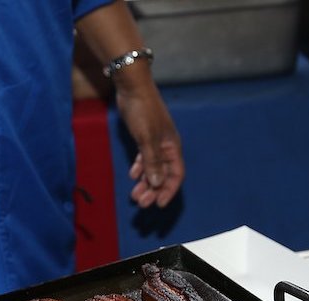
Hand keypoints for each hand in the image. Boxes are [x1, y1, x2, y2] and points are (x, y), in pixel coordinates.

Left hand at [116, 82, 183, 207]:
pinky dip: (140, 168)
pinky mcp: (144, 137)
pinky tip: (132, 175)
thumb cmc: (143, 111)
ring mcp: (155, 142)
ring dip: (145, 182)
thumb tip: (157, 183)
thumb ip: (152, 161)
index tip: (158, 204)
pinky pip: (145, 158)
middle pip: (163, 174)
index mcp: (172, 147)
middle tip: (141, 203)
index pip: (175, 175)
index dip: (168, 191)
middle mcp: (166, 147)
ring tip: (134, 195)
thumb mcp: (147, 139)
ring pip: (153, 168)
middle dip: (153, 190)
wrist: (133, 88)